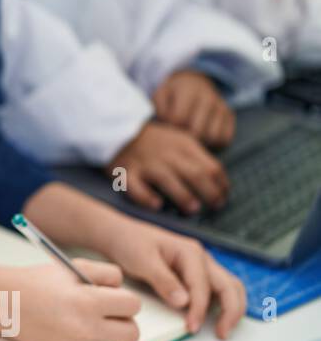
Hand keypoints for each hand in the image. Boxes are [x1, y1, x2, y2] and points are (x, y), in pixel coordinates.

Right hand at [0, 259, 141, 340]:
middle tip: (109, 310)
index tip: (112, 295)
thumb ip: (106, 274)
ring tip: (85, 316)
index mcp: (88, 302)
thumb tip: (123, 290)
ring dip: (108, 331)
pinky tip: (71, 325)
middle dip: (124, 320)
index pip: (132, 305)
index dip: (124, 298)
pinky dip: (90, 339)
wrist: (4, 303)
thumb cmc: (37, 282)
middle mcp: (86, 328)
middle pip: (131, 333)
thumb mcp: (72, 267)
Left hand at [97, 217, 245, 337]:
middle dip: (231, 311)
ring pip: (228, 287)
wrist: (119, 234)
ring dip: (231, 309)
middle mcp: (201, 258)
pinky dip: (220, 305)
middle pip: (230, 286)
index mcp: (190, 252)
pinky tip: (211, 318)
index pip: (203, 287)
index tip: (191, 328)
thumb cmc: (130, 243)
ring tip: (222, 330)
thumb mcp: (142, 261)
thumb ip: (163, 281)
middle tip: (221, 334)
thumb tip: (184, 302)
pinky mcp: (194, 274)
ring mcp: (200, 266)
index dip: (199, 310)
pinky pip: (215, 290)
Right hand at [107, 120, 228, 213]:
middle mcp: (167, 154)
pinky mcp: (127, 173)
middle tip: (214, 207)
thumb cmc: (154, 142)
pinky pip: (136, 188)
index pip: (211, 167)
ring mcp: (146, 164)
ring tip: (192, 209)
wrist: (117, 130)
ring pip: (168, 180)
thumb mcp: (180, 141)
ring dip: (184, 197)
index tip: (223, 198)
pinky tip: (156, 206)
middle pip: (195, 174)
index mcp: (184, 145)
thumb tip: (220, 185)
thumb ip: (198, 159)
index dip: (222, 185)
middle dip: (210, 193)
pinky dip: (146, 198)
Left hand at [152, 70, 234, 147]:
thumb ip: (159, 108)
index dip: (171, 127)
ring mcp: (221, 107)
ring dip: (201, 143)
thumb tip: (167, 123)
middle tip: (179, 136)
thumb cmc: (174, 93)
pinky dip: (215, 144)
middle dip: (186, 137)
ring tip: (191, 138)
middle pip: (197, 131)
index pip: (179, 118)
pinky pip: (225, 138)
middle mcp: (208, 98)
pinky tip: (203, 139)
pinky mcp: (229, 115)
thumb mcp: (161, 94)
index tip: (168, 127)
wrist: (194, 81)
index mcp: (188, 91)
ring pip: (213, 137)